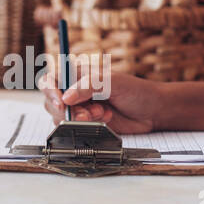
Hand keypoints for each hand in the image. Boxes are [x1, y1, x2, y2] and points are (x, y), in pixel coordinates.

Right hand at [37, 65, 161, 134]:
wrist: (152, 111)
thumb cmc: (135, 90)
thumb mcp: (113, 82)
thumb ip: (88, 86)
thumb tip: (66, 97)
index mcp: (77, 74)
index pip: (50, 80)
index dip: (50, 91)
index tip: (61, 103)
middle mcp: (75, 91)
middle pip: (53, 102)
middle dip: (68, 111)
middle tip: (87, 114)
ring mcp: (80, 108)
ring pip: (62, 118)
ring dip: (80, 119)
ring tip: (102, 114)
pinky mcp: (86, 124)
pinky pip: (74, 129)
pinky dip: (88, 126)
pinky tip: (106, 119)